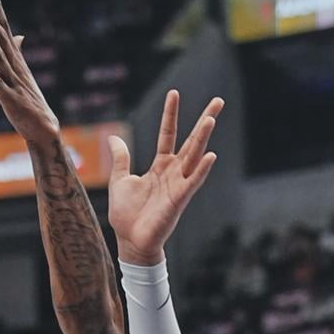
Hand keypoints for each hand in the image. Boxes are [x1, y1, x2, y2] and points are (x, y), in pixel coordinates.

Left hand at [0, 0, 58, 146]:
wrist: (43, 127)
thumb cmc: (30, 99)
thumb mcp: (21, 71)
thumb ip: (16, 51)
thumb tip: (16, 34)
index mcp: (15, 60)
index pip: (5, 30)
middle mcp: (14, 67)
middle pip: (1, 39)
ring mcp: (12, 82)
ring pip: (0, 59)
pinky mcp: (10, 100)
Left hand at [107, 92, 222, 264]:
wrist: (130, 241)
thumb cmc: (126, 214)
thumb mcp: (120, 180)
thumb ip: (121, 158)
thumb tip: (114, 138)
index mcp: (159, 167)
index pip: (168, 134)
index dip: (170, 115)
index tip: (174, 93)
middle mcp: (173, 172)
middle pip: (191, 141)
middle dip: (204, 120)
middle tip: (218, 100)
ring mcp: (178, 185)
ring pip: (193, 156)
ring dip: (202, 138)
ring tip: (211, 118)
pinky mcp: (179, 200)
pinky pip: (192, 182)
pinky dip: (201, 170)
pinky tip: (210, 155)